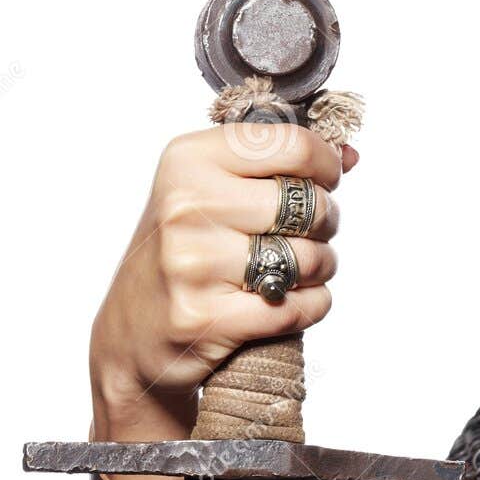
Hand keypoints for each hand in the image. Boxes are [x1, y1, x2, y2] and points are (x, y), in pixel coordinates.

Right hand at [89, 124, 356, 431]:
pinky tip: (288, 301)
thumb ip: (275, 165)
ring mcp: (193, 264)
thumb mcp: (209, 190)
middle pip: (311, 205)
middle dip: (325, 223)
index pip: (292, 146)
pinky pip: (300, 306)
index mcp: (187, 162)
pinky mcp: (206, 317)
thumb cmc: (183, 253)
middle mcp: (185, 208)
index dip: (325, 164)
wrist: (131, 334)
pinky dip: (311, 305)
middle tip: (307, 234)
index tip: (326, 179)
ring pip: (311, 258)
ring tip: (295, 270)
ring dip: (320, 268)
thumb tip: (349, 153)